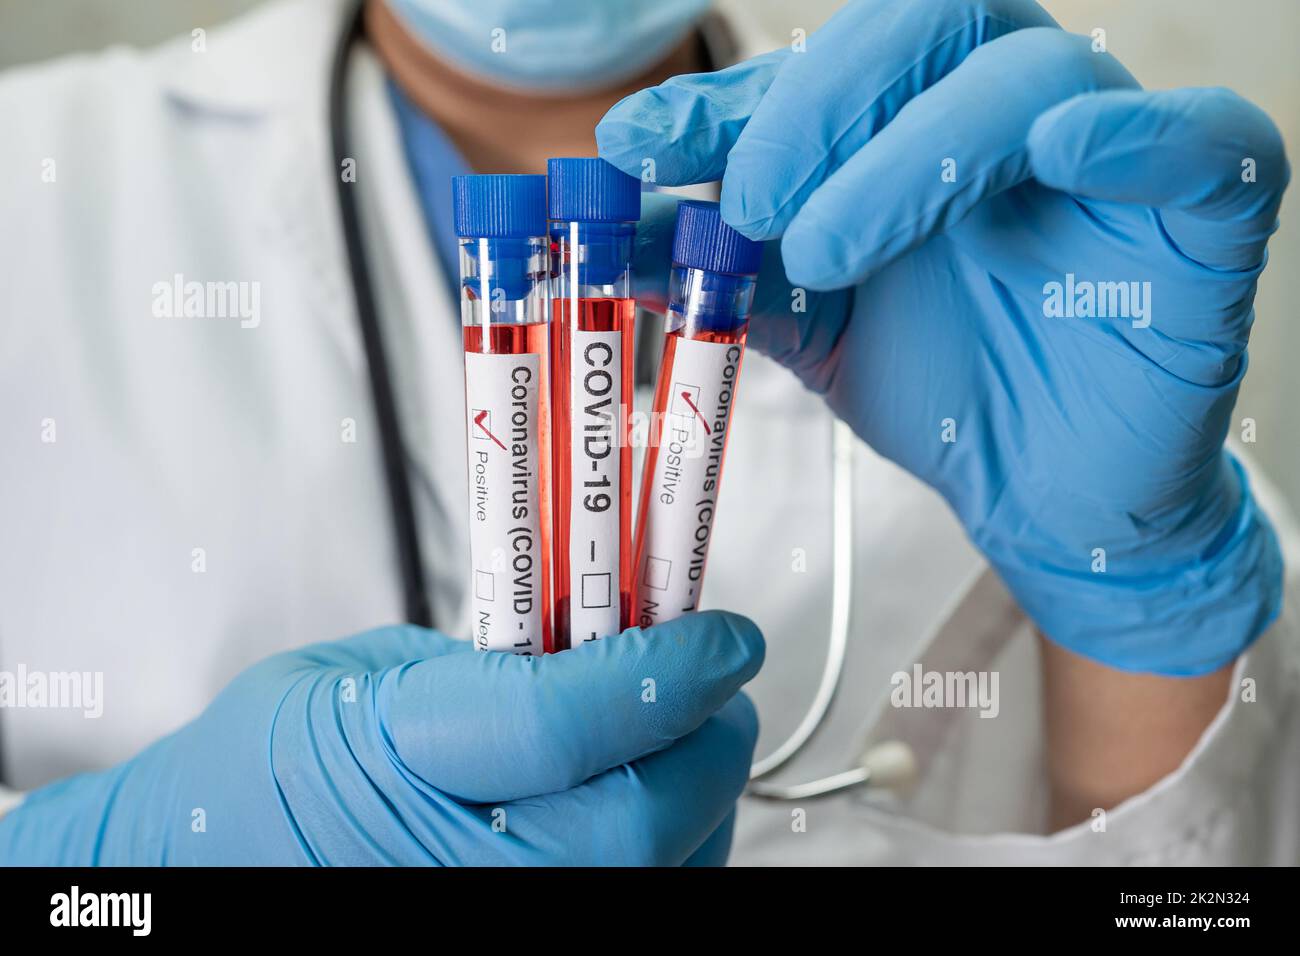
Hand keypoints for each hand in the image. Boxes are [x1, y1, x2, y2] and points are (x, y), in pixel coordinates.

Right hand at [0, 614, 761, 864]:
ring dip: (698, 800)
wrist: (198, 862)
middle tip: (717, 682)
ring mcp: (488, 914)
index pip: (569, 720)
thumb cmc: (259, 770)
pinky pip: (638, 900)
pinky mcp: (515, 933)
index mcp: (400, 758)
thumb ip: (495, 659)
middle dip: (707, 737)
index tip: (722, 637)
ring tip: (677, 741)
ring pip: (659, 871)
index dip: (671, 667)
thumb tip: (610, 640)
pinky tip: (646, 811)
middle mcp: (453, 859)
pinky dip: (669, 854)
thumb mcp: (362, 671)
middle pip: (642, 815)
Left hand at [598, 0, 1287, 674]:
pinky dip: (1133, 135)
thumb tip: (618, 237)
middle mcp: (1007, 116)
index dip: (733, 102)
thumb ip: (726, 269)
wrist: (1041, 491)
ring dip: (915, 149)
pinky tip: (1060, 153)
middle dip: (819, 107)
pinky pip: (1201, 139)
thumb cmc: (942, 388)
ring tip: (824, 248)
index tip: (639, 147)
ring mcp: (1108, 154)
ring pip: (1029, 78)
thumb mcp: (809, 324)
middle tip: (748, 200)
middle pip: (926, 31)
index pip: (828, 71)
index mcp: (917, 126)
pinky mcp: (1205, 208)